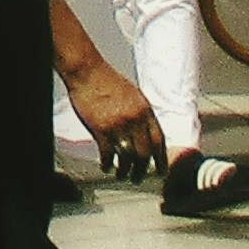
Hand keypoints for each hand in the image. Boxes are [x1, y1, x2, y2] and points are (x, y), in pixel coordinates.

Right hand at [62, 46, 162, 168]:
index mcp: (144, 110)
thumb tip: (146, 132)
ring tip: (121, 175)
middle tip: (138, 177)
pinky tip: (106, 166)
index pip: (159, 141)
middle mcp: (135, 120)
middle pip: (144, 153)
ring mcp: (118, 125)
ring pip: (128, 157)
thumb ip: (141, 114)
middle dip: (142, 170)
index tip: (161, 170)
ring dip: (125, 170)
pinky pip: (108, 154)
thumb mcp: (133, 95)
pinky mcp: (101, 129)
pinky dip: (108, 163)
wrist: (87, 71)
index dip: (161, 159)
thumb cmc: (107, 80)